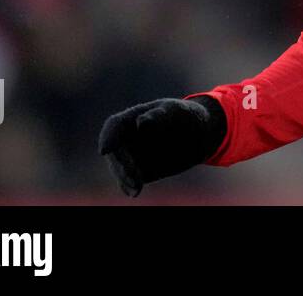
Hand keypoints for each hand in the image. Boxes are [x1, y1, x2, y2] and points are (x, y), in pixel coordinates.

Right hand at [98, 96, 225, 196]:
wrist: (197, 134)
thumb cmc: (182, 116)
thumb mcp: (174, 111)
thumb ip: (158, 116)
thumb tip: (141, 123)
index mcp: (131, 118)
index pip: (114, 126)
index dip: (108, 137)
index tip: (105, 150)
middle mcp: (126, 138)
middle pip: (115, 152)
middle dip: (121, 164)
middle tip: (133, 175)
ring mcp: (130, 155)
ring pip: (120, 169)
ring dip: (125, 178)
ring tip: (136, 187)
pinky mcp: (139, 170)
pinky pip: (131, 180)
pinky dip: (130, 186)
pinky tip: (134, 191)